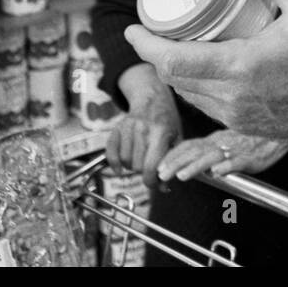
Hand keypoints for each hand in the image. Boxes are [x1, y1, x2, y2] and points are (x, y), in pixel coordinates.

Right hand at [104, 64, 181, 187]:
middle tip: (150, 168)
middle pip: (137, 166)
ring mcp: (128, 128)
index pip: (151, 166)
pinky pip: (111, 152)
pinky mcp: (117, 128)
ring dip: (131, 166)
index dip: (152, 181)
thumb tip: (164, 188)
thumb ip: (172, 162)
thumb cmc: (168, 121)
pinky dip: (114, 163)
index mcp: (161, 133)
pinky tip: (121, 169)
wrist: (153, 98)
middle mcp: (143, 130)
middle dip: (144, 172)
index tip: (155, 184)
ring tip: (140, 161)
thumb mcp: (177, 138)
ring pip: (125, 161)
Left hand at [125, 0, 287, 147]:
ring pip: (188, 95)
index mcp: (242, 67)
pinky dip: (196, 87)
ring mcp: (238, 116)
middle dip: (157, 54)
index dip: (145, 45)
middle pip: (174, 78)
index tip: (134, 27)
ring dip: (176, 71)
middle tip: (154, 29)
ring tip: (178, 44)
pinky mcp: (245, 127)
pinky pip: (207, 106)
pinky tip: (205, 68)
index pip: (174, 61)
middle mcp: (233, 97)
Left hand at [157, 129, 287, 182]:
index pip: (189, 145)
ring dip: (196, 166)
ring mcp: (235, 150)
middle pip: (195, 152)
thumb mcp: (228, 141)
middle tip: (161, 174)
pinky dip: (227, 166)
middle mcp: (222, 143)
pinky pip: (238, 161)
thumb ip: (212, 150)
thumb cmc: (255, 138)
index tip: (159, 166)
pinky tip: (218, 173)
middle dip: (176, 163)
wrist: (279, 132)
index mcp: (216, 140)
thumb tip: (195, 163)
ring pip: (212, 157)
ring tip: (182, 175)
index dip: (173, 155)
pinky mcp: (251, 157)